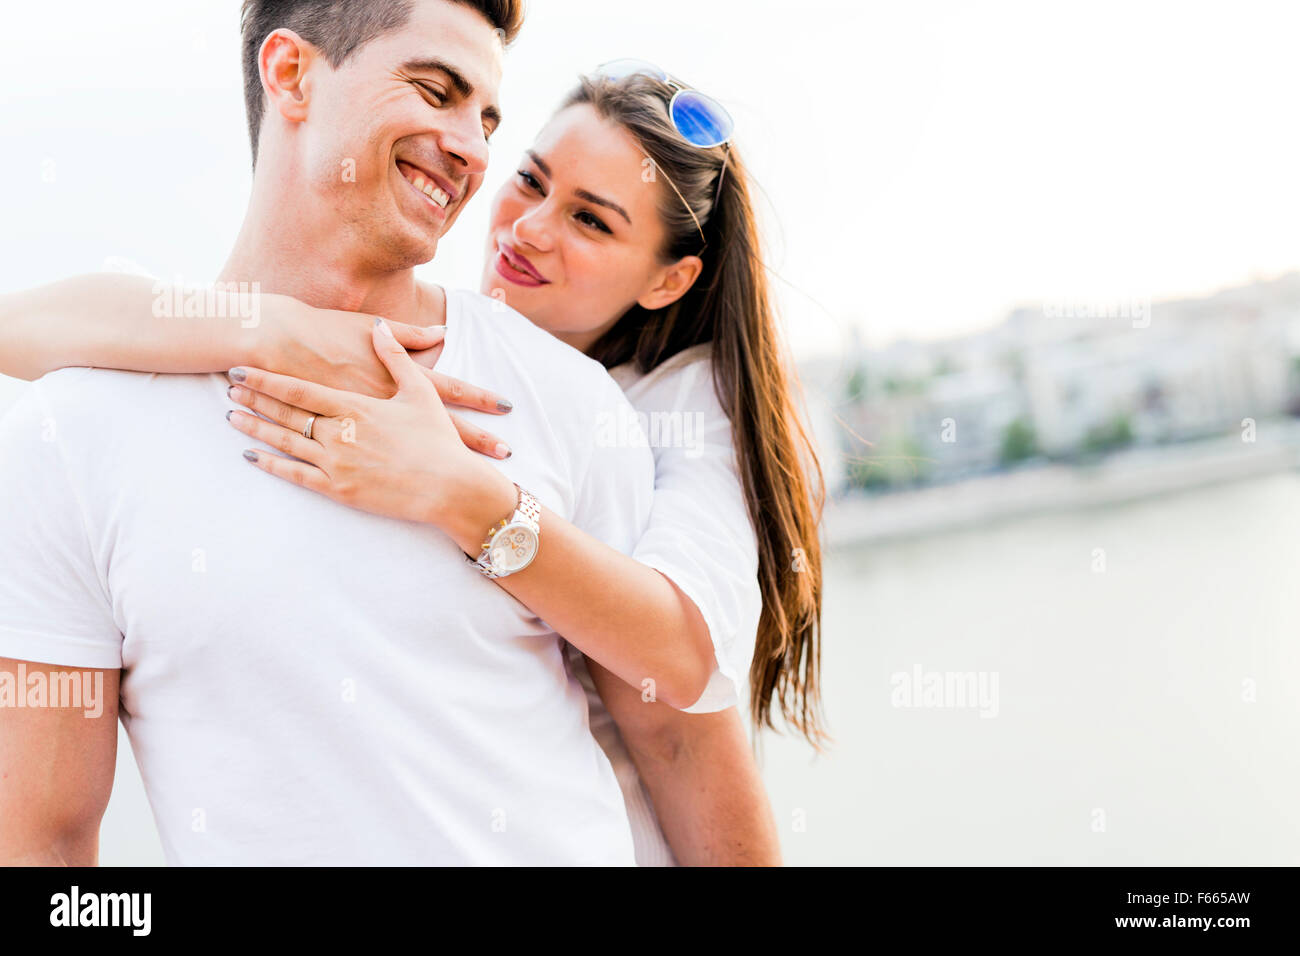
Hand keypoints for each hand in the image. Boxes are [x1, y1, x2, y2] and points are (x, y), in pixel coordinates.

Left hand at [225, 318, 518, 542]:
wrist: (450, 488)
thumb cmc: (437, 439)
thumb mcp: (420, 392)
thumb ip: (396, 357)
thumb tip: (381, 327)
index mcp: (356, 406)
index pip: (299, 390)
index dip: (267, 378)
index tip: (241, 368)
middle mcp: (340, 433)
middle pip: (286, 413)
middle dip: (255, 399)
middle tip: (228, 388)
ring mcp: (337, 463)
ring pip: (286, 443)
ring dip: (257, 429)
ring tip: (232, 416)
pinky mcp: (340, 490)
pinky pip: (296, 476)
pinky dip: (272, 465)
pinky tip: (252, 457)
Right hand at [255, 292, 512, 457]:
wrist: (274, 345)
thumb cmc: (324, 334)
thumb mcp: (369, 328)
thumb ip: (405, 336)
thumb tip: (440, 332)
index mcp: (394, 377)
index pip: (446, 387)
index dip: (477, 398)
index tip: (507, 407)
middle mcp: (386, 407)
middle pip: (439, 426)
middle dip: (473, 441)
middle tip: (508, 454)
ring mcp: (363, 433)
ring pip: (412, 454)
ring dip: (442, 468)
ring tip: (475, 482)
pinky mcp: (336, 453)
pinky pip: (381, 465)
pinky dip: (388, 481)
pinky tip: (406, 498)